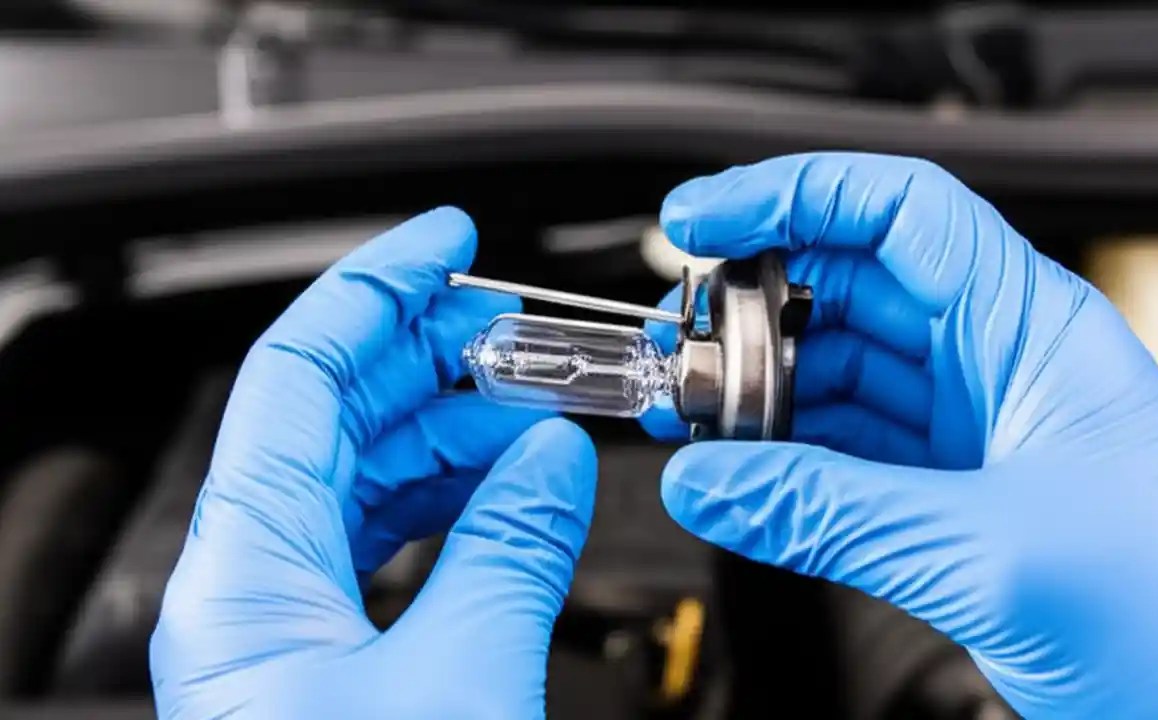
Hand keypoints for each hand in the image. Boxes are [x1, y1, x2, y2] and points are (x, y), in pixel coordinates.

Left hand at [150, 208, 596, 718]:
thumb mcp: (465, 679)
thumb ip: (514, 552)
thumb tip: (557, 458)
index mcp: (242, 576)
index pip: (296, 373)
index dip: (373, 290)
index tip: (443, 243)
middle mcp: (246, 590)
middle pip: (333, 417)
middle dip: (427, 353)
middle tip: (509, 322)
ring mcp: (282, 625)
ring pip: (362, 479)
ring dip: (453, 431)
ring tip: (536, 411)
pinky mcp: (324, 663)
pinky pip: (379, 542)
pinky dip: (448, 502)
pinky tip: (505, 488)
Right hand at [645, 153, 1157, 718]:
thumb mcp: (985, 550)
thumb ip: (826, 514)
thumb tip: (708, 480)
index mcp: (1028, 326)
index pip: (894, 211)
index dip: (789, 196)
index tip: (700, 221)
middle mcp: (996, 363)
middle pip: (849, 290)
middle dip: (753, 310)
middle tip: (680, 348)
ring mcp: (972, 429)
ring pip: (840, 373)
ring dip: (762, 391)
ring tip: (695, 418)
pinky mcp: (954, 493)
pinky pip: (848, 449)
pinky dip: (789, 457)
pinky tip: (743, 471)